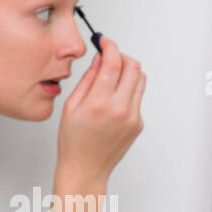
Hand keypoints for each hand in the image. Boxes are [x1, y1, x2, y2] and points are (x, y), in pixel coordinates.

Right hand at [56, 38, 145, 187]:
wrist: (86, 169)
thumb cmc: (73, 142)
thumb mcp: (71, 106)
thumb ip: (88, 79)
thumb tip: (99, 58)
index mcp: (99, 103)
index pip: (113, 62)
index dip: (109, 46)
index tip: (104, 42)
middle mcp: (120, 109)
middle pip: (133, 66)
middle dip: (121, 56)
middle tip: (110, 58)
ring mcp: (133, 117)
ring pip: (140, 80)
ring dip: (127, 72)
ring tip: (111, 79)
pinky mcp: (138, 123)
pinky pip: (137, 97)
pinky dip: (127, 91)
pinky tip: (112, 102)